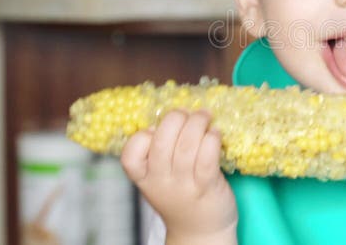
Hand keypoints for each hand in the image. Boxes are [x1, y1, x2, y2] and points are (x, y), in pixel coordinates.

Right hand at [121, 110, 237, 244]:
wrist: (201, 231)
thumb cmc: (181, 197)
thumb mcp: (160, 179)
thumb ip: (159, 153)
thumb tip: (175, 114)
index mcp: (144, 177)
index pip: (129, 154)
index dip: (142, 134)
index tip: (156, 128)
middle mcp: (161, 181)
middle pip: (161, 140)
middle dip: (176, 117)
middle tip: (190, 113)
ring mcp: (183, 185)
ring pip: (186, 145)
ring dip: (198, 123)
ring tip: (206, 116)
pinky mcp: (206, 186)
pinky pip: (207, 157)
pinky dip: (212, 139)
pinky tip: (215, 133)